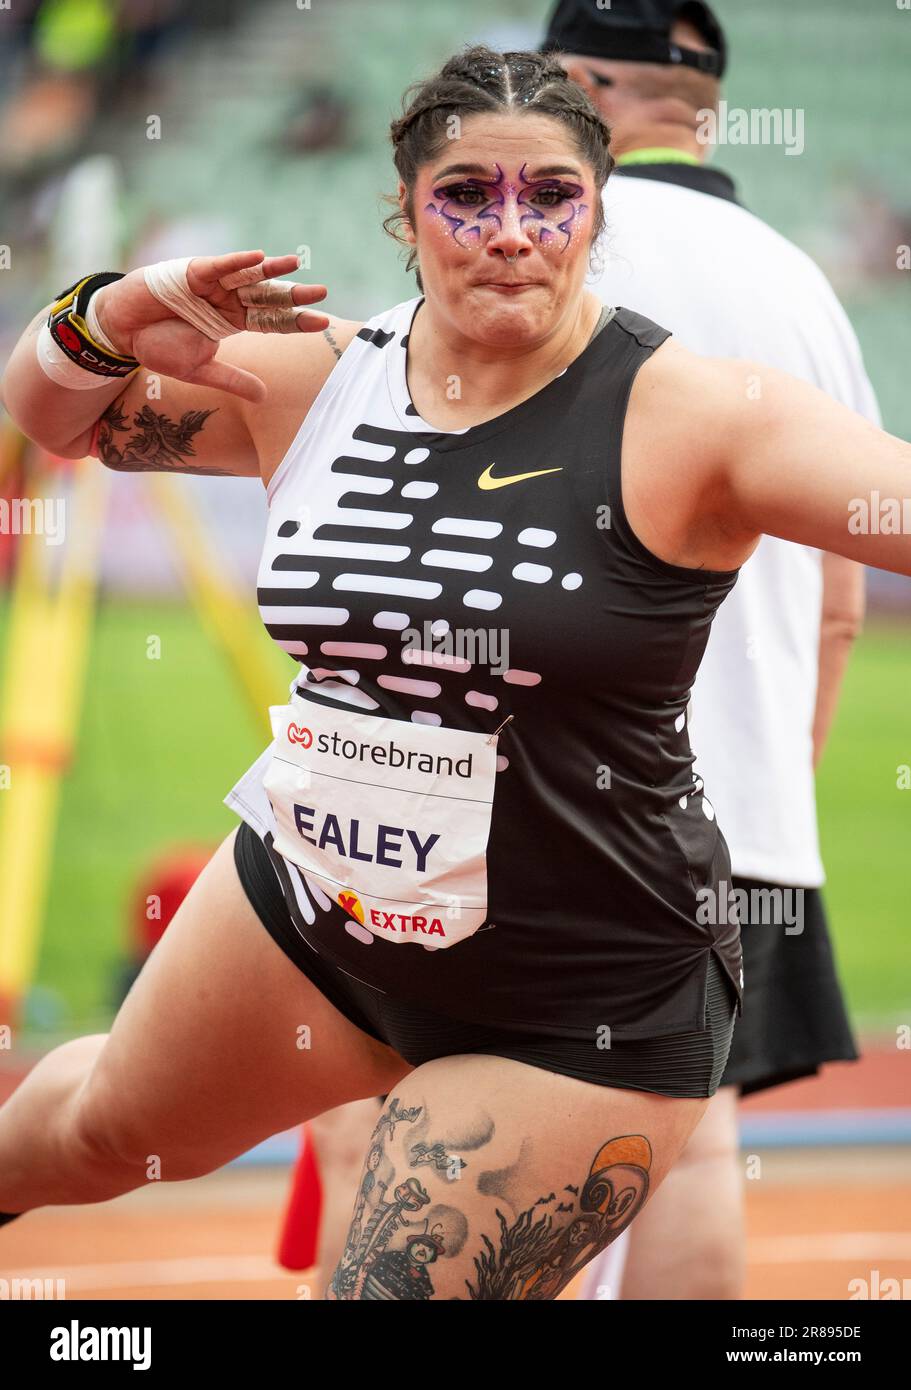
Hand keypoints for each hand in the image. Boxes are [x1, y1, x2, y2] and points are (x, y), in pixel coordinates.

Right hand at [94, 250, 329, 401]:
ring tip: (296, 263)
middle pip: (267, 297)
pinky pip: (219, 267)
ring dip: (271, 270)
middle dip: (293, 296)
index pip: (271, 322)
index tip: (324, 323)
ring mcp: (212, 286)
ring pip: (248, 277)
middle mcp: (228, 302)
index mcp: (233, 323)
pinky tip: (259, 258)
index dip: (296, 322)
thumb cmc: (158, 347)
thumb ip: (232, 380)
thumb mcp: (200, 369)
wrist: (124, 333)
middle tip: (322, 292)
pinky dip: (237, 262)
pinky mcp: (192, 272)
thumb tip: (264, 397)